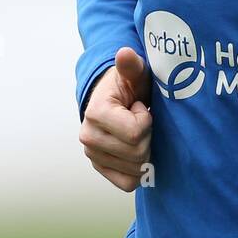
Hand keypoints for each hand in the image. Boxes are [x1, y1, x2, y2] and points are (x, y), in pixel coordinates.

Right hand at [79, 47, 152, 191]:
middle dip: (148, 137)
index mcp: (95, 113)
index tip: (139, 108)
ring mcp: (93, 155)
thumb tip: (124, 53)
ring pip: (136, 169)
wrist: (115, 100)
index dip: (146, 120)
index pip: (136, 133)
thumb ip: (131, 65)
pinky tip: (137, 151)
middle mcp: (89, 137)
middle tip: (140, 121)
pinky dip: (138, 172)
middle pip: (138, 153)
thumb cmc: (129, 85)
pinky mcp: (101, 168)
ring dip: (145, 152)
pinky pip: (128, 183)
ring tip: (136, 133)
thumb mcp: (134, 73)